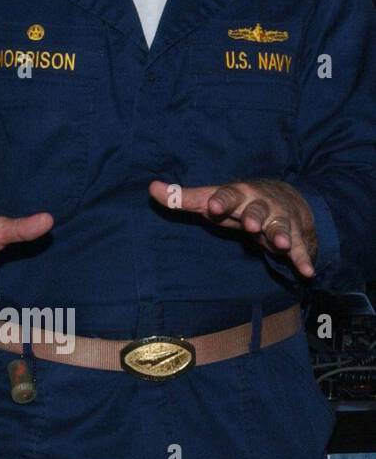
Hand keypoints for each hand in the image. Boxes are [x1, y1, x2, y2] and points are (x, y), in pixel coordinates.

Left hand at [148, 179, 318, 278]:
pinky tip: (307, 271)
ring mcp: (278, 220)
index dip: (220, 201)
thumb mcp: (212, 199)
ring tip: (278, 244)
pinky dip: (303, 258)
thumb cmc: (238, 201)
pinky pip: (299, 247)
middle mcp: (260, 204)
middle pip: (257, 209)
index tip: (212, 207)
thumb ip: (183, 198)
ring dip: (280, 234)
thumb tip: (151, 188)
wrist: (284, 198)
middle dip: (253, 215)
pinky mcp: (294, 236)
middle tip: (249, 224)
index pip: (227, 195)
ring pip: (280, 226)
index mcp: (237, 194)